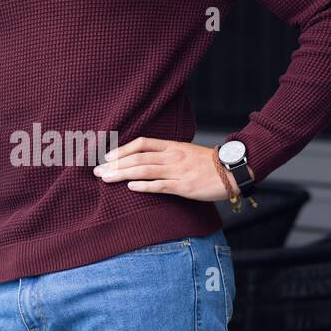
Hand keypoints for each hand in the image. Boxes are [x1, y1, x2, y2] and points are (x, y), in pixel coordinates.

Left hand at [93, 139, 253, 201]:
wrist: (232, 171)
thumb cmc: (209, 164)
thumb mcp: (186, 153)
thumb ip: (168, 155)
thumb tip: (147, 161)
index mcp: (173, 146)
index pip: (142, 143)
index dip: (122, 149)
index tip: (108, 157)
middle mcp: (172, 156)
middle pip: (138, 158)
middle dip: (116, 164)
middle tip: (98, 171)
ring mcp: (177, 171)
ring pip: (144, 170)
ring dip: (122, 174)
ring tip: (106, 178)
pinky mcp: (184, 186)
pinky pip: (160, 185)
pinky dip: (144, 186)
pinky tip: (130, 187)